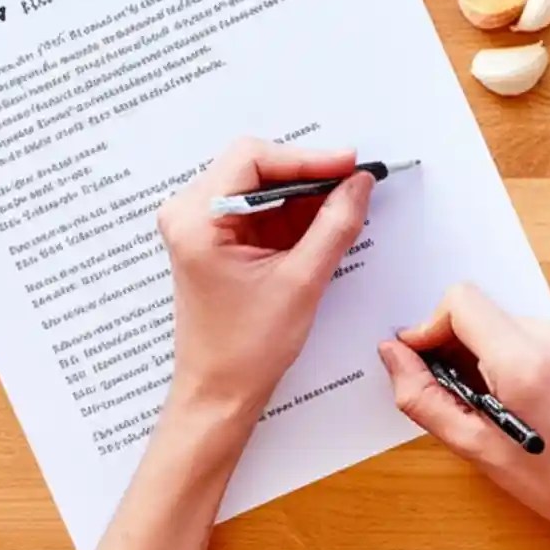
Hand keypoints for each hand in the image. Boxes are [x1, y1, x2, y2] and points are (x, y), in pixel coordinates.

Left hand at [158, 138, 374, 418]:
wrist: (220, 390)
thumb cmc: (245, 348)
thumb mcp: (302, 281)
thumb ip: (335, 225)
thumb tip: (359, 183)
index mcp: (196, 220)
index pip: (252, 158)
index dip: (307, 158)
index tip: (348, 165)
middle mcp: (191, 214)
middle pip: (257, 165)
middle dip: (308, 174)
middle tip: (353, 183)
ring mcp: (202, 225)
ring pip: (263, 184)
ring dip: (304, 193)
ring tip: (344, 206)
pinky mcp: (218, 238)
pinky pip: (261, 207)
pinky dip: (295, 212)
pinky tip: (324, 223)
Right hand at [378, 285, 549, 549]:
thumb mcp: (475, 445)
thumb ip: (424, 396)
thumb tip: (395, 356)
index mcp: (524, 360)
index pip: (461, 302)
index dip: (429, 326)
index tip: (419, 356)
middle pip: (481, 312)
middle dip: (456, 346)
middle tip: (456, 393)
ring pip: (503, 323)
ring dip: (485, 354)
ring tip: (492, 403)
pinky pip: (530, 335)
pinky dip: (511, 357)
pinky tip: (518, 398)